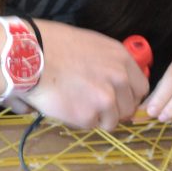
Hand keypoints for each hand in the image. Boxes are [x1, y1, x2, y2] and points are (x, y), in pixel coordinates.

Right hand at [22, 22, 146, 130]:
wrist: (31, 55)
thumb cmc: (55, 46)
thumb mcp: (93, 45)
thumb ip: (110, 64)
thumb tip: (116, 82)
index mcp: (122, 59)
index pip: (140, 89)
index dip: (128, 97)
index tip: (118, 100)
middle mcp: (119, 79)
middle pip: (129, 108)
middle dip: (115, 110)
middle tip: (94, 106)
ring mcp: (106, 99)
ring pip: (112, 121)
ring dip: (97, 117)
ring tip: (77, 104)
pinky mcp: (89, 116)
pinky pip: (91, 125)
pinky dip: (79, 120)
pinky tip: (66, 106)